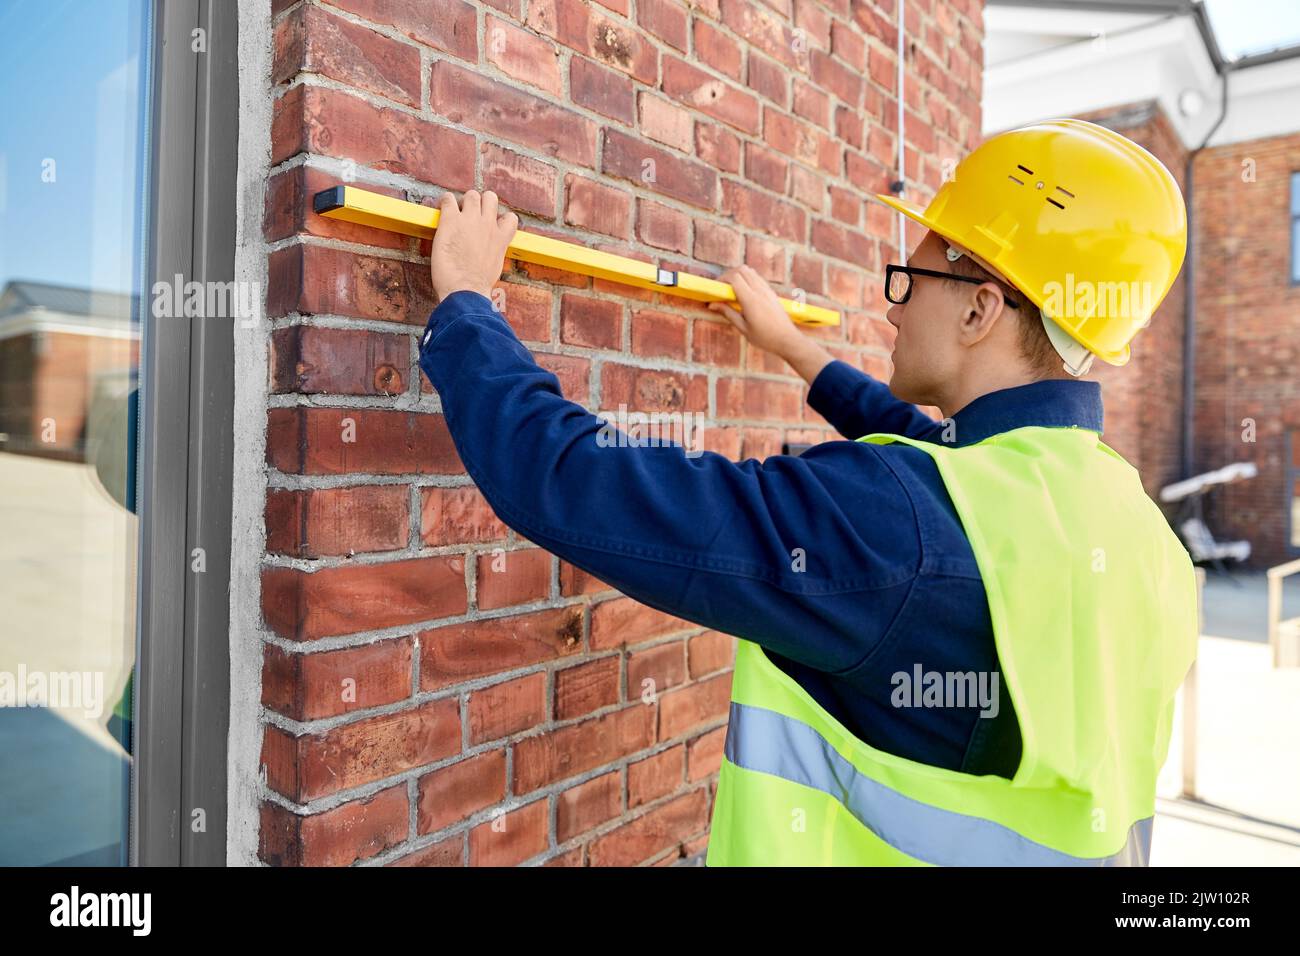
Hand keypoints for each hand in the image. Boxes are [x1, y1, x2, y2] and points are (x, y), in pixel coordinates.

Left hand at [430, 189, 518, 301]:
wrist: (465, 290)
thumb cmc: (478, 286)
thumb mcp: (494, 268)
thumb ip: (494, 253)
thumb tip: (487, 255)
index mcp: (501, 238)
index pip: (510, 217)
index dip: (499, 219)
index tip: (490, 226)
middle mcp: (488, 225)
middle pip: (491, 197)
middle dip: (481, 203)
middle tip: (470, 216)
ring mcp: (470, 220)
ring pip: (472, 194)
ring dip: (464, 201)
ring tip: (456, 212)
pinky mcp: (451, 221)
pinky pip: (448, 199)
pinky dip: (445, 202)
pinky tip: (442, 212)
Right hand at [708, 264, 831, 384]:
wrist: (788, 340)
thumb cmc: (765, 338)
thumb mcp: (743, 328)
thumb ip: (728, 313)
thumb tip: (712, 305)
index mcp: (751, 300)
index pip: (734, 278)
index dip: (722, 279)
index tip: (716, 288)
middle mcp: (760, 291)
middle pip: (742, 269)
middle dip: (729, 274)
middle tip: (722, 287)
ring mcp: (767, 290)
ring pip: (750, 271)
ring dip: (739, 275)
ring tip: (732, 290)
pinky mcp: (771, 292)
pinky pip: (757, 278)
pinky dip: (748, 279)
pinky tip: (744, 293)